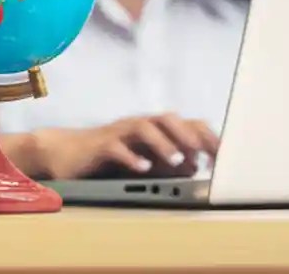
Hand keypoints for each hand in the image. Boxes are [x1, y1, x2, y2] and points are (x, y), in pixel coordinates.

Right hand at [31, 114, 218, 179]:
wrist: (65, 153)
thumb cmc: (108, 158)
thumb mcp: (143, 159)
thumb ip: (167, 161)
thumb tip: (196, 167)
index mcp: (152, 128)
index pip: (184, 124)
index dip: (206, 137)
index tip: (224, 155)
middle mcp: (137, 126)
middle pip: (167, 119)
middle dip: (188, 134)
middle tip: (205, 154)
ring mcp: (118, 133)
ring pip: (144, 128)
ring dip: (164, 143)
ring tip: (178, 161)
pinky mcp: (99, 146)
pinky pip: (116, 147)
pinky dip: (131, 157)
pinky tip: (143, 169)